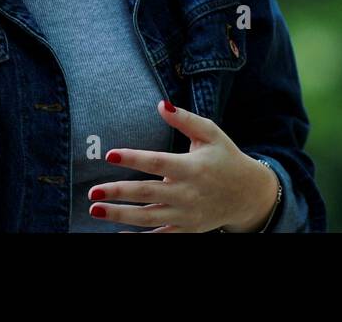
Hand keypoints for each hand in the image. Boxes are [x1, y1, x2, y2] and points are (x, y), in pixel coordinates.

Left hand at [89, 101, 280, 232]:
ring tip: (96, 209)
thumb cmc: (226, 158)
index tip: (110, 155)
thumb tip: (160, 104)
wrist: (248, 194)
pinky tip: (116, 234)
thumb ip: (185, 120)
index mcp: (193, 167)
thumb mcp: (211, 134)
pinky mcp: (187, 229)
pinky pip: (160, 236)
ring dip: (120, 215)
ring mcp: (187, 214)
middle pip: (148, 192)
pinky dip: (139, 238)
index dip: (133, 158)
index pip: (158, 162)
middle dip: (119, 192)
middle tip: (93, 191)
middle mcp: (188, 192)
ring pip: (149, 216)